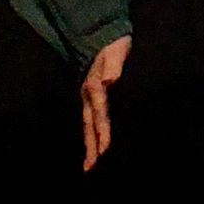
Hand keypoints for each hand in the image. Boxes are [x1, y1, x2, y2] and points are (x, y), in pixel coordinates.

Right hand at [78, 35, 130, 168]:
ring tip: (89, 165)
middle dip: (91, 146)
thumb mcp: (116, 51)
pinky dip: (91, 134)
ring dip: (89, 144)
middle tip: (91, 167)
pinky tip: (94, 146)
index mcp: (95, 87)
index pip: (100, 113)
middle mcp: (89, 94)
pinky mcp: (92, 97)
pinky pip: (91, 119)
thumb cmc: (114, 44)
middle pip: (89, 124)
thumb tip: (111, 80)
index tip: (105, 149)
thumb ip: (113, 65)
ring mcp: (88, 97)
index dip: (102, 131)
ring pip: (88, 125)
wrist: (106, 35)